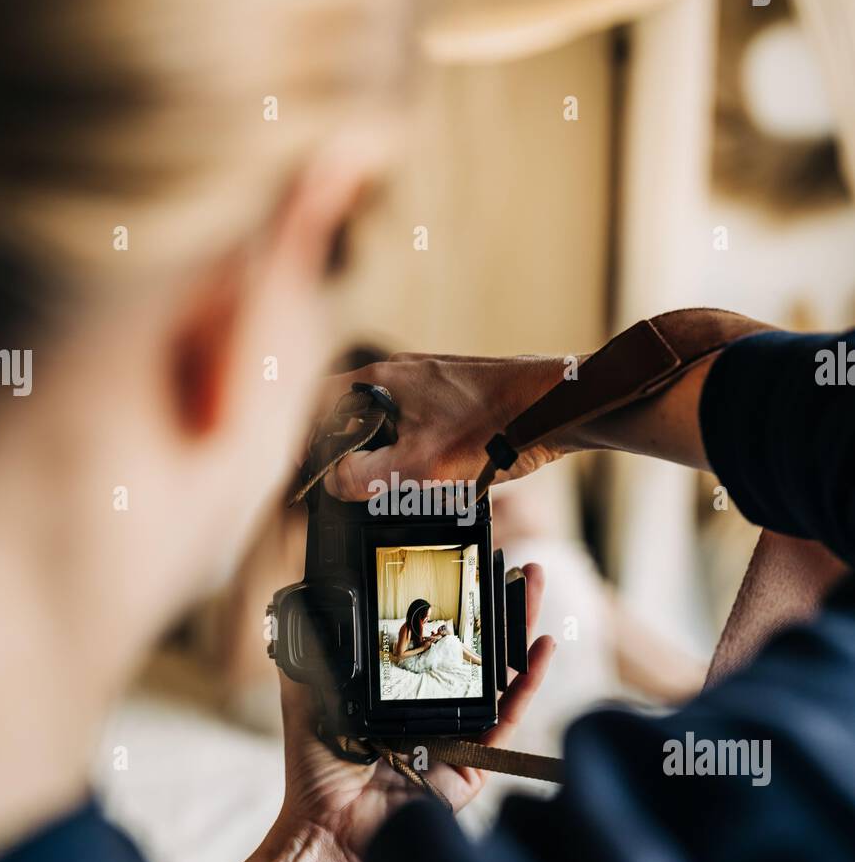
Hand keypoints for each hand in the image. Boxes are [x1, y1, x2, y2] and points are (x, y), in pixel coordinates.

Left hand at [235, 563, 554, 861]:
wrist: (327, 827)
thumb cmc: (315, 768)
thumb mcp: (309, 692)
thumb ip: (314, 648)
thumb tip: (305, 593)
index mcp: (400, 692)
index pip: (438, 637)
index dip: (460, 603)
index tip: (471, 564)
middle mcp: (435, 709)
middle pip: (478, 648)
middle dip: (501, 605)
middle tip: (519, 563)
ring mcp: (460, 736)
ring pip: (501, 673)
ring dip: (521, 628)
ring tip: (534, 583)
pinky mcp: (476, 764)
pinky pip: (508, 717)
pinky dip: (528, 682)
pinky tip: (542, 646)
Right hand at [320, 354, 569, 501]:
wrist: (554, 406)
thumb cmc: (495, 426)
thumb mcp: (418, 465)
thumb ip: (365, 476)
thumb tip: (334, 483)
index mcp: (379, 380)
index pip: (316, 406)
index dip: (307, 443)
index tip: (315, 474)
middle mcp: (398, 372)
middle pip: (350, 416)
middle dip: (353, 456)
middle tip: (364, 489)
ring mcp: (426, 380)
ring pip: (385, 422)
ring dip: (387, 456)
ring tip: (406, 484)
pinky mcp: (451, 393)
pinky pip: (415, 423)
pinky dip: (415, 449)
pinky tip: (438, 473)